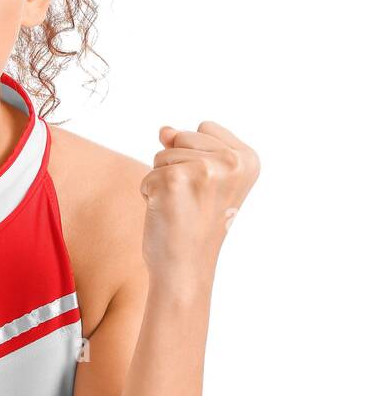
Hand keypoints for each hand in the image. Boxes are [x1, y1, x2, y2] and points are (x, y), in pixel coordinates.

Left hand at [139, 121, 260, 287]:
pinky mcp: (175, 180)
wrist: (186, 268)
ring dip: (162, 181)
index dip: (195, 156)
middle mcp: (232, 162)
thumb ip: (187, 147)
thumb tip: (164, 129)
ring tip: (181, 208)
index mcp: (248, 159)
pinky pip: (148, 175)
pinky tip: (167, 215)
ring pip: (162, 154)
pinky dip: (149, 195)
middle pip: (182, 136)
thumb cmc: (195, 226)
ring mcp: (205, 170)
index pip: (205, 128)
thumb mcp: (202, 180)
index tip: (208, 190)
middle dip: (177, 167)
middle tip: (192, 201)